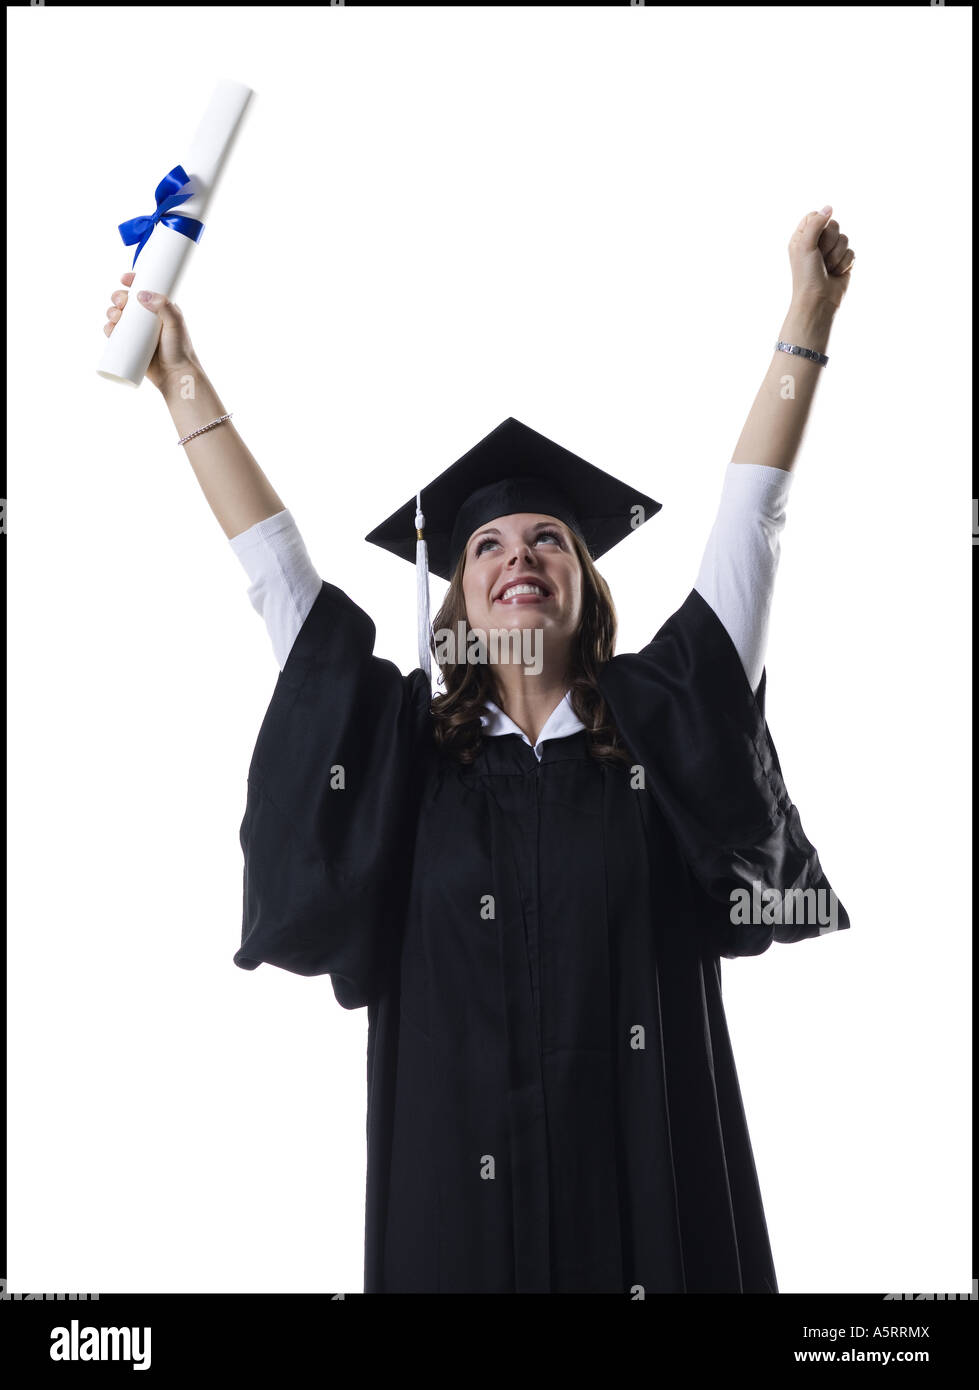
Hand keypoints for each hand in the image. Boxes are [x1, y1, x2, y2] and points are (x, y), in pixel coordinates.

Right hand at [103, 271, 201, 392]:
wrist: (176, 376)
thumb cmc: (180, 349)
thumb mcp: (175, 323)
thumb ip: (164, 306)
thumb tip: (141, 294)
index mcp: (159, 308)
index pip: (143, 289)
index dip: (132, 281)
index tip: (125, 279)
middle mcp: (146, 318)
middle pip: (126, 301)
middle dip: (119, 297)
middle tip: (121, 304)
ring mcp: (137, 332)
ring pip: (118, 316)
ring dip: (111, 312)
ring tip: (116, 317)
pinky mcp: (130, 345)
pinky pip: (114, 334)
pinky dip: (109, 329)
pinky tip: (109, 328)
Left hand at [788, 205, 854, 312]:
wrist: (818, 300)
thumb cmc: (807, 275)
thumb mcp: (805, 245)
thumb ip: (815, 223)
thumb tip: (829, 207)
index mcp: (803, 237)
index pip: (816, 216)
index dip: (820, 224)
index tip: (815, 238)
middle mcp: (817, 243)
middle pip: (833, 225)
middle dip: (829, 242)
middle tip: (820, 257)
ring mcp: (831, 252)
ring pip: (845, 239)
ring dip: (836, 255)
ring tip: (827, 268)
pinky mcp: (843, 261)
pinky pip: (852, 252)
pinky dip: (844, 264)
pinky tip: (835, 274)